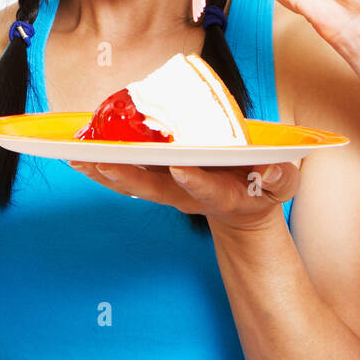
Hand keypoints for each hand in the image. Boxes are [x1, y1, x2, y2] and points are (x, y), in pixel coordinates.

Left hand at [67, 159, 298, 232]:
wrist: (242, 204)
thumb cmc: (261, 187)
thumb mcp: (280, 184)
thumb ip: (279, 177)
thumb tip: (273, 171)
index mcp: (220, 193)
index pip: (206, 187)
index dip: (195, 180)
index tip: (181, 167)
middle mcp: (187, 194)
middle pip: (155, 188)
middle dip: (128, 175)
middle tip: (103, 160)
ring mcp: (168, 190)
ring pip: (133, 184)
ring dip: (105, 171)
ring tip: (78, 156)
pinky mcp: (156, 181)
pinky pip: (125, 177)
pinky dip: (102, 167)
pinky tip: (79, 156)